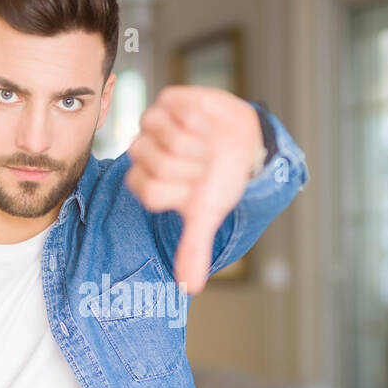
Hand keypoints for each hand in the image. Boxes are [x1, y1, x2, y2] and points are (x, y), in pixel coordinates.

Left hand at [125, 86, 264, 293]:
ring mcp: (152, 124)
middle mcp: (142, 152)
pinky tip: (208, 124)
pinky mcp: (168, 99)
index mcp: (144, 181)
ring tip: (208, 144)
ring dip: (201, 144)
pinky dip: (204, 121)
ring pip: (171, 138)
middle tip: (204, 165)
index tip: (196, 187)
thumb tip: (190, 288)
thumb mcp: (207, 214)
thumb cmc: (221, 179)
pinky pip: (183, 112)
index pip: (149, 190)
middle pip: (160, 164)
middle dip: (193, 168)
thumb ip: (193, 248)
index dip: (181, 189)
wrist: (244, 144)